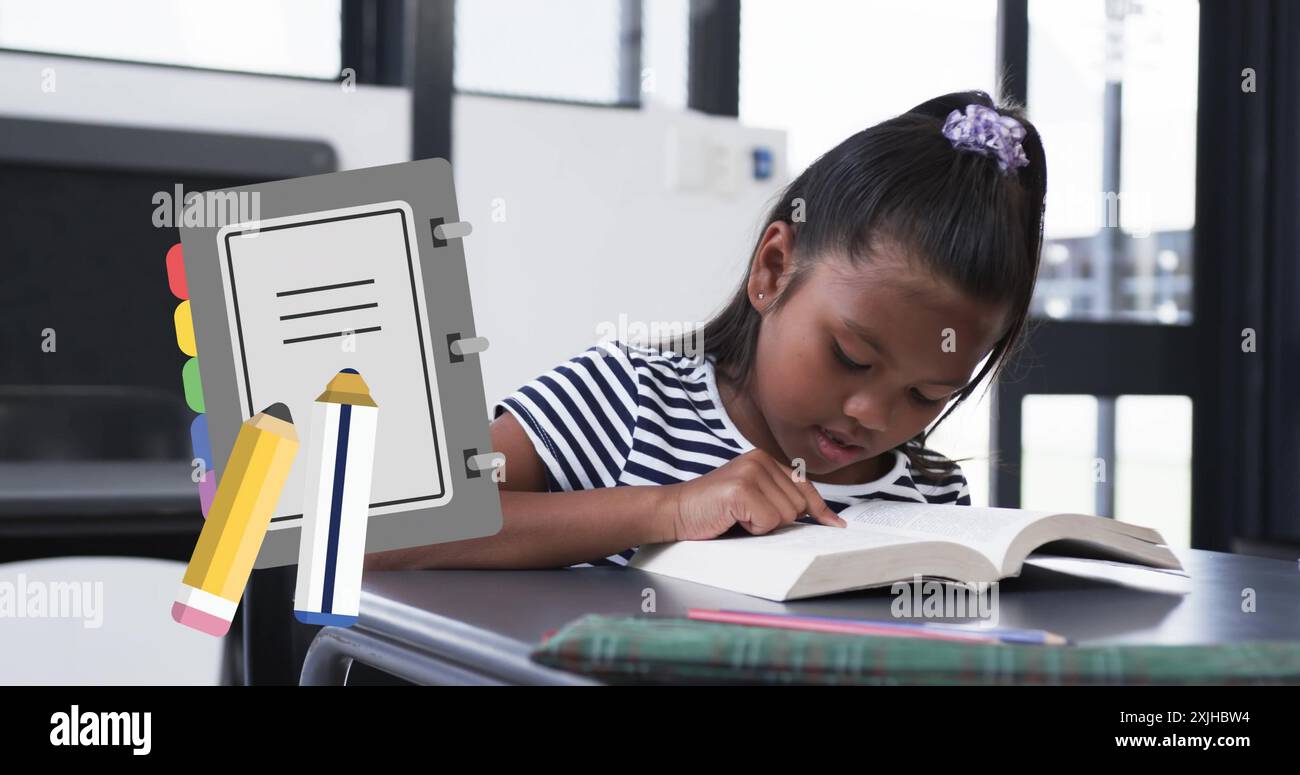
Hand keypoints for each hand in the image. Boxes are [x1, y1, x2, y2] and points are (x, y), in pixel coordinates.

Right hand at [664, 448, 846, 540]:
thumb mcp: (750, 499)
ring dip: (763, 526)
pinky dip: (752, 530)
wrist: (674, 512)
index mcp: (763, 459)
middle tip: (746, 518)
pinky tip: (732, 520)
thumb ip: (777, 498)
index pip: (803, 485)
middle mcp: (759, 460)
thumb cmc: (712, 511)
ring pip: (785, 515)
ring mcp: (750, 472)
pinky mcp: (741, 489)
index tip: (835, 524)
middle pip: (798, 505)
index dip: (820, 508)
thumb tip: (816, 516)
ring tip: (738, 518)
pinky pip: (768, 522)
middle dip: (777, 521)